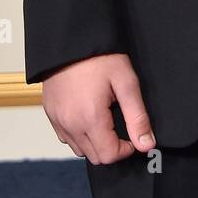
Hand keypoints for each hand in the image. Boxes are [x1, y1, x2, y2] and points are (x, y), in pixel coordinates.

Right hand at [40, 53, 155, 163]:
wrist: (71, 40)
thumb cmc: (99, 57)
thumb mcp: (126, 83)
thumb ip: (137, 117)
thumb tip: (147, 144)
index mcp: (89, 119)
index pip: (108, 156)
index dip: (125, 150)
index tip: (133, 135)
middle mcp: (69, 124)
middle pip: (93, 156)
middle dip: (111, 148)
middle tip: (121, 126)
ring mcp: (57, 120)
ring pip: (78, 149)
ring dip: (95, 142)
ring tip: (106, 119)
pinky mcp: (50, 113)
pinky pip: (65, 137)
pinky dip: (79, 134)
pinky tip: (89, 116)